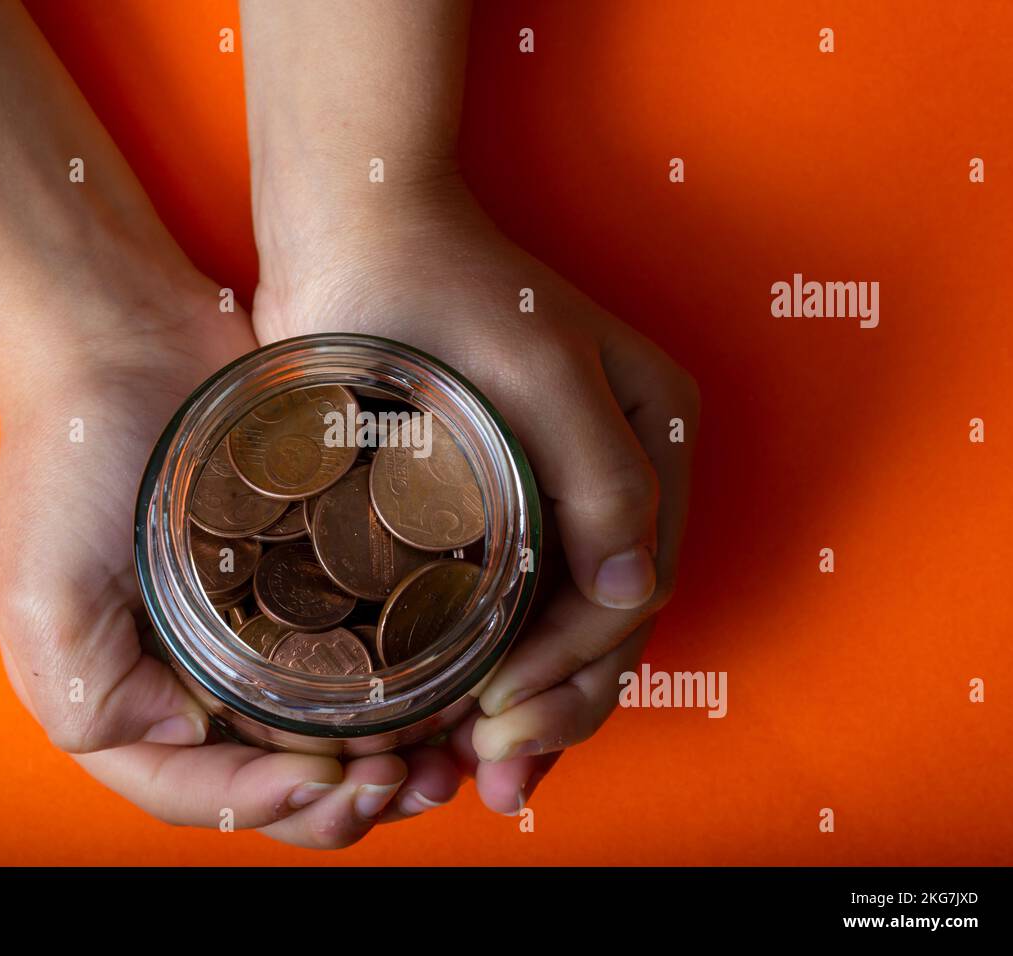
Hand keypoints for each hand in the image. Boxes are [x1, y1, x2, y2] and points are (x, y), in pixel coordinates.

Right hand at [0, 258, 459, 846]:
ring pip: (323, 726)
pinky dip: (394, 682)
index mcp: (120, 697)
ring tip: (446, 757)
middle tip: (410, 783)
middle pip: (271, 775)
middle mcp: (184, 676)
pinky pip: (349, 647)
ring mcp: (244, 628)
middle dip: (343, 800)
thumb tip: (192, 732)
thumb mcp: (41, 594)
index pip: (197, 791)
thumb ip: (93, 698)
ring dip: (384, 757)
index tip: (327, 781)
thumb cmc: (68, 457)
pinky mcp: (295, 576)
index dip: (265, 805)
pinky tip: (446, 685)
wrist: (121, 335)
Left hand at [252, 176, 699, 812]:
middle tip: (492, 775)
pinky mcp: (480, 505)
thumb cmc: (449, 288)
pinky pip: (496, 607)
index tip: (504, 717)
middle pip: (600, 627)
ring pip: (549, 630)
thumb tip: (636, 601)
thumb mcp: (546, 373)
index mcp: (653, 444)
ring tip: (470, 777)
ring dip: (522, 711)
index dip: (579, 667)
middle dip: (554, 709)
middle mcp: (609, 480)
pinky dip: (477, 670)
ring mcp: (545, 496)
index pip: (635, 591)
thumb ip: (605, 481)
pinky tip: (444, 723)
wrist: (358, 235)